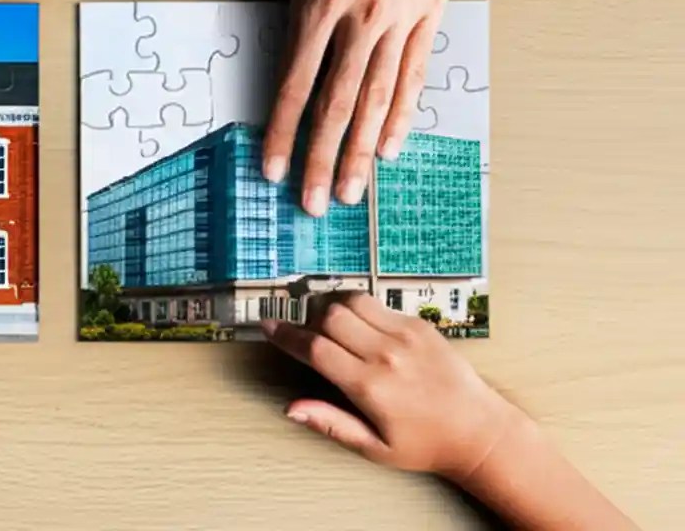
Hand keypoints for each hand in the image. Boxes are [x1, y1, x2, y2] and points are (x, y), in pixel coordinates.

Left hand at [172, 0, 513, 215]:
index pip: (295, 81)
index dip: (282, 130)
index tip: (274, 170)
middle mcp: (360, 17)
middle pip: (336, 103)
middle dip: (322, 159)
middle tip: (314, 206)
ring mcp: (399, 17)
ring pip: (377, 97)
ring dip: (362, 149)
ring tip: (353, 191)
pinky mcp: (430, 9)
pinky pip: (415, 71)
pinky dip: (403, 111)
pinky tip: (392, 144)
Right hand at [259, 294, 522, 479]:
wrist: (479, 430)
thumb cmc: (427, 444)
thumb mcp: (373, 448)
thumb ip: (331, 424)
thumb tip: (293, 409)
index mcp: (371, 386)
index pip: (315, 348)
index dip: (286, 335)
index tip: (269, 327)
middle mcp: (387, 355)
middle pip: (330, 315)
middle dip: (309, 319)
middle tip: (305, 332)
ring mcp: (406, 335)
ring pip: (353, 300)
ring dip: (333, 306)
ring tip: (330, 323)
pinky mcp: (420, 325)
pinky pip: (379, 304)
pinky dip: (360, 309)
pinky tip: (360, 326)